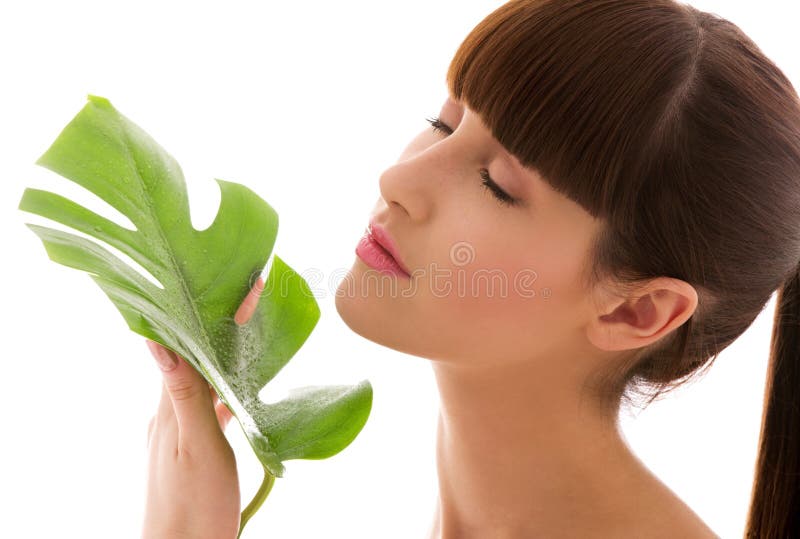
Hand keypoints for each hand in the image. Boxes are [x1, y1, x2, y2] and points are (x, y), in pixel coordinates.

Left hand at [141, 277, 264, 538]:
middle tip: (248, 300)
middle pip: (194, 360)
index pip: (185, 347)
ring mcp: (180, 432)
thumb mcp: (196, 447)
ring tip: (251, 336)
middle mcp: (169, 415)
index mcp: (168, 409)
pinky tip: (243, 394)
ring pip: (203, 383)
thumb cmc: (193, 505)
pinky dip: (227, 393)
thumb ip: (183, 395)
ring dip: (223, 358)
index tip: (236, 286)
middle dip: (217, 329)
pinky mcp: (194, 450)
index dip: (205, 315)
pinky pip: (211, 409)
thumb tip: (156, 341)